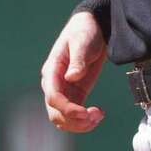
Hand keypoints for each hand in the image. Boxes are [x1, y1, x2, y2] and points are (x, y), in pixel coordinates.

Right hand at [41, 12, 106, 132]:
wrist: (93, 27)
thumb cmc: (84, 32)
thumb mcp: (82, 41)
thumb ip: (77, 59)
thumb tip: (72, 77)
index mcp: (52, 71)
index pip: (53, 97)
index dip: (66, 108)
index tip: (84, 112)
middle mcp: (54, 84)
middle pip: (55, 113)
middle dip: (73, 120)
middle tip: (95, 117)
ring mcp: (64, 90)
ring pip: (63, 117)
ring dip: (79, 124)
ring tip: (98, 117)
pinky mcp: (75, 92)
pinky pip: (74, 113)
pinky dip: (84, 119)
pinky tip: (98, 115)